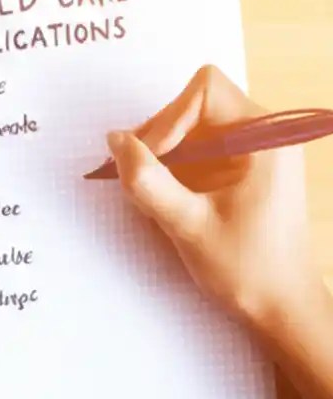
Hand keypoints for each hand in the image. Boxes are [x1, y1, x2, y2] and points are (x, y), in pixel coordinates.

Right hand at [107, 65, 329, 332]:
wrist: (281, 307)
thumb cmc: (247, 269)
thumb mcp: (187, 225)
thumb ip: (147, 180)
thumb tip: (116, 141)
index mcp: (266, 139)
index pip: (205, 91)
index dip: (167, 119)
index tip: (149, 159)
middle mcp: (265, 135)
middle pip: (194, 104)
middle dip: (160, 137)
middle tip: (138, 177)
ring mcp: (254, 150)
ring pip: (191, 125)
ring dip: (163, 154)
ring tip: (151, 192)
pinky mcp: (242, 168)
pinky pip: (197, 147)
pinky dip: (172, 167)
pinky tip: (166, 198)